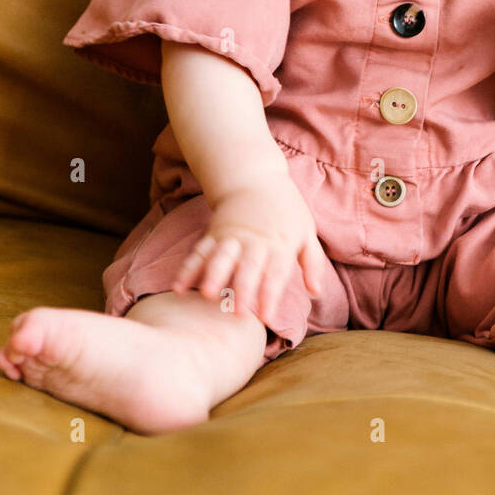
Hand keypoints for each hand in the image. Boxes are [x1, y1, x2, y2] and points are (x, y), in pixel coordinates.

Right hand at [170, 177, 330, 325]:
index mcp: (279, 244)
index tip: (265, 318)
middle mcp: (254, 242)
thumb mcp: (307, 231)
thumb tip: (316, 292)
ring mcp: (231, 237)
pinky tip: (178, 287)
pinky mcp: (214, 234)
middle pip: (248, 268)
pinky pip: (200, 252)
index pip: (276, 273)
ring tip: (206, 294)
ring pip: (220, 258)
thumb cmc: (286, 209)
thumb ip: (312, 263)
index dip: (270, 296)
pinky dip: (188, 269)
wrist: (255, 177)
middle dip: (242, 290)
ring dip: (213, 276)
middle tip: (237, 312)